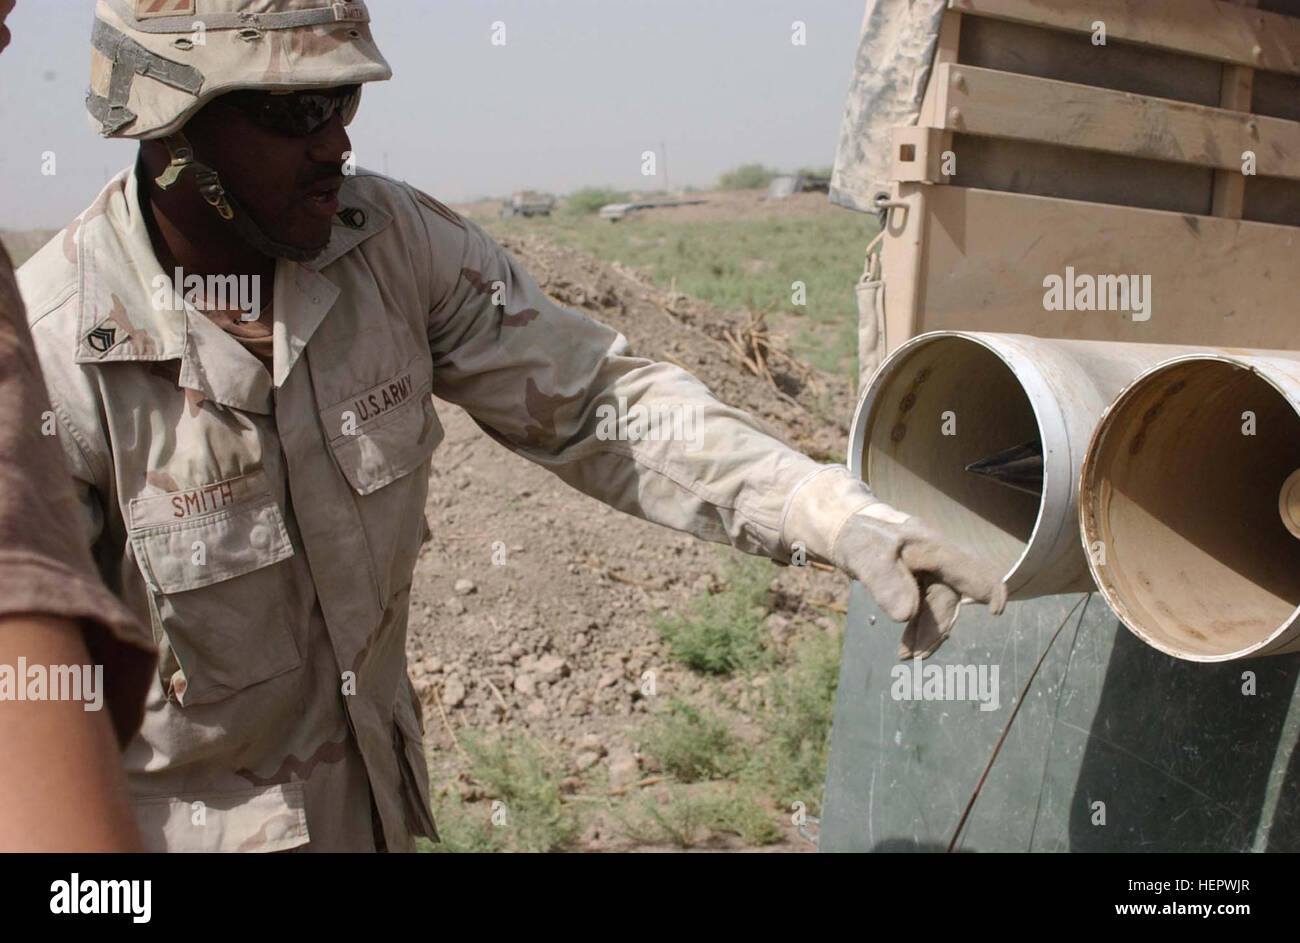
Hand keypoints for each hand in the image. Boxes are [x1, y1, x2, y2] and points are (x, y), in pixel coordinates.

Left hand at [830, 502, 1006, 658]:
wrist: (846, 528)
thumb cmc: (860, 536)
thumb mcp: (868, 557)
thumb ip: (887, 583)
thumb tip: (907, 616)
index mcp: (935, 549)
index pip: (971, 570)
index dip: (989, 588)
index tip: (996, 610)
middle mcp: (939, 561)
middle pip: (948, 600)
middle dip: (936, 630)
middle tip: (915, 656)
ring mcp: (929, 572)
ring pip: (936, 607)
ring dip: (925, 633)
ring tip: (906, 656)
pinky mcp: (917, 581)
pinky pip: (925, 607)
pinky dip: (917, 626)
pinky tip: (906, 646)